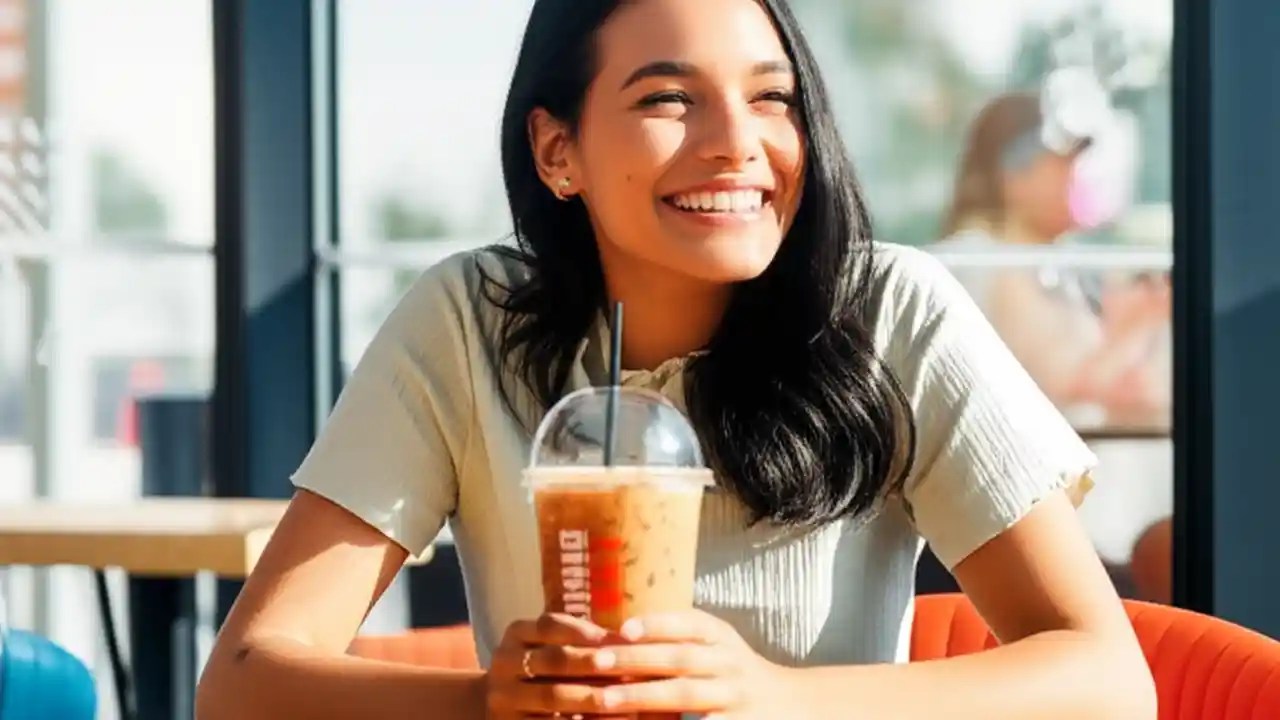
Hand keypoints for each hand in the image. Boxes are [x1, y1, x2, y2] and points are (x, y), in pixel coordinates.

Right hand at [486, 612, 633, 718]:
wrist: (502, 707)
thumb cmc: (543, 672)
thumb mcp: (551, 648)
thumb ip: (581, 640)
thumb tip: (627, 638)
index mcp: (516, 634)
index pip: (550, 625)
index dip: (584, 632)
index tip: (616, 640)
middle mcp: (504, 662)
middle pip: (552, 659)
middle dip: (590, 663)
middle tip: (624, 669)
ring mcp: (503, 696)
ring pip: (550, 695)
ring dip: (589, 697)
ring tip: (622, 698)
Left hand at [586, 610, 795, 718]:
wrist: (791, 705)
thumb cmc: (734, 670)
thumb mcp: (719, 642)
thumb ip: (681, 634)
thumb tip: (619, 630)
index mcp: (723, 638)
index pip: (690, 624)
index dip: (657, 624)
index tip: (623, 629)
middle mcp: (731, 665)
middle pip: (682, 660)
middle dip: (638, 660)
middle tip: (598, 662)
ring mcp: (734, 699)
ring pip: (685, 697)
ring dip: (643, 697)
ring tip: (606, 699)